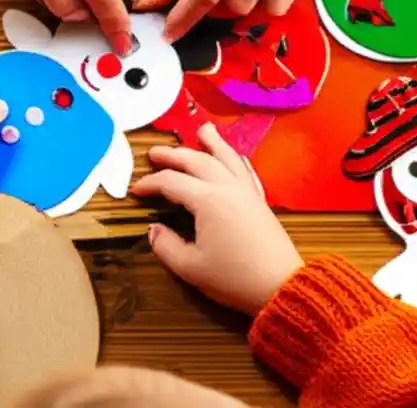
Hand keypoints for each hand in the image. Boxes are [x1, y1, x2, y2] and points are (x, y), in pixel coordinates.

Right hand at [131, 123, 301, 314]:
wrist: (280, 287)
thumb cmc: (234, 279)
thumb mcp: (190, 268)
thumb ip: (166, 246)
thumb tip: (153, 229)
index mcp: (208, 201)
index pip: (171, 183)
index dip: (150, 184)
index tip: (136, 190)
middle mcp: (228, 189)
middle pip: (197, 161)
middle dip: (173, 155)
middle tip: (155, 152)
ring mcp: (247, 193)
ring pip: (227, 158)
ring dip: (212, 143)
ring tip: (202, 130)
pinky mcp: (260, 202)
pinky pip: (246, 171)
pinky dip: (236, 160)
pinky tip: (234, 156)